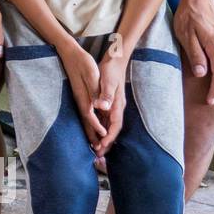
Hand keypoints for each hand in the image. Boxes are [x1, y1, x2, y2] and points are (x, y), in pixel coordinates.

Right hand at [58, 41, 104, 147]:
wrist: (70, 53)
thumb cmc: (82, 63)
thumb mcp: (92, 76)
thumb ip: (96, 92)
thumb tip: (99, 107)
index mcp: (84, 97)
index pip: (91, 117)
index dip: (97, 128)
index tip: (103, 138)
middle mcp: (81, 100)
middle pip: (86, 122)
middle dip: (92, 135)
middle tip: (97, 149)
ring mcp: (79, 98)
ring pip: (85, 119)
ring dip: (90, 131)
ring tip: (95, 143)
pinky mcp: (80, 95)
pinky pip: (86, 113)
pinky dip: (90, 122)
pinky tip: (92, 124)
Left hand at [94, 40, 128, 155]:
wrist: (116, 59)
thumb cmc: (111, 70)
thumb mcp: (108, 81)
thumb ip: (106, 95)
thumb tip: (102, 107)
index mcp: (117, 105)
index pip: (114, 126)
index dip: (109, 137)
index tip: (102, 147)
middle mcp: (117, 107)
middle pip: (113, 129)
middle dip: (107, 142)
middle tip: (98, 154)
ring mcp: (114, 105)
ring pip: (109, 125)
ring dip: (104, 137)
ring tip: (96, 148)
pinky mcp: (110, 102)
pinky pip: (106, 119)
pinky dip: (102, 127)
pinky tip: (96, 132)